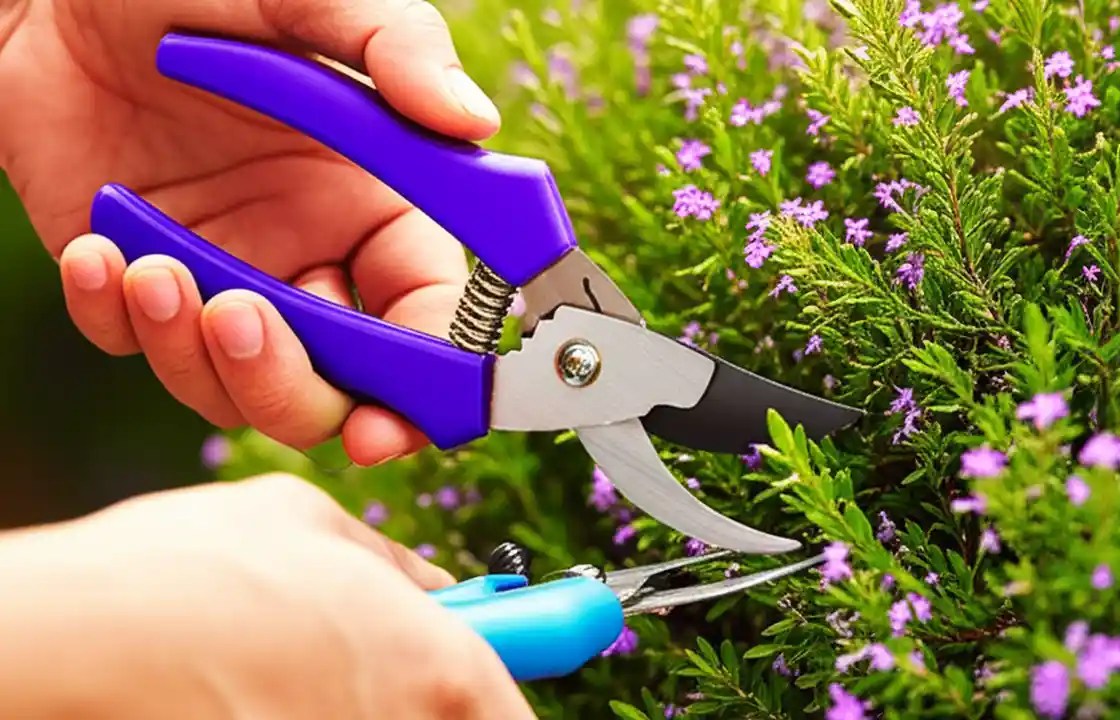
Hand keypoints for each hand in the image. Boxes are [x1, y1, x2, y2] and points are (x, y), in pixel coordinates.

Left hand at [0, 0, 500, 464]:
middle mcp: (311, 259)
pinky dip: (117, 320)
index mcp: (374, 209)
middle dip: (294, 385)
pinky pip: (136, 349)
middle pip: (337, 389)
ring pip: (236, 392)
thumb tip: (474, 121)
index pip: (426, 320)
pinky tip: (101, 255)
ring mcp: (226, 278)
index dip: (425, 382)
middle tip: (244, 324)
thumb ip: (396, 49)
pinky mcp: (142, 283)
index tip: (396, 415)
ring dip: (196, 355)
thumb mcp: (305, 1)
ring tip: (156, 271)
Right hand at [0, 474, 535, 718]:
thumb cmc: (195, 573)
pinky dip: (323, 704)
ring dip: (372, 693)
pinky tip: (267, 673)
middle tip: (390, 645)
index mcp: (438, 667)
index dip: (525, 669)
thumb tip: (432, 585)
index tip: (538, 645)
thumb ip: (392, 564)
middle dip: (438, 684)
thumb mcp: (313, 523)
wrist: (84, 637)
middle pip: (460, 719)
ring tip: (306, 651)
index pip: (518, 711)